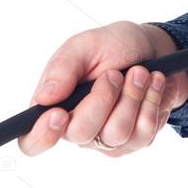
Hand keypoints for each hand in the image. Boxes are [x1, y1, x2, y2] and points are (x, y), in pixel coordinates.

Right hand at [19, 22, 187, 156]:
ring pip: (117, 133)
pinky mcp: (135, 141)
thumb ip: (62, 68)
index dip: (41, 136)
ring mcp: (107, 139)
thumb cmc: (114, 47)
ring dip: (133, 96)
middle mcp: (77, 128)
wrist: (155, 51)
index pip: (32, 141)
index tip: (58, 115)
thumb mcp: (85, 45)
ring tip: (140, 73)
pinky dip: (152, 101)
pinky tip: (153, 84)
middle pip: (81, 133)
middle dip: (103, 98)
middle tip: (115, 74)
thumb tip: (43, 98)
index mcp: (54, 107)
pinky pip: (144, 132)